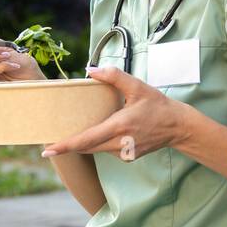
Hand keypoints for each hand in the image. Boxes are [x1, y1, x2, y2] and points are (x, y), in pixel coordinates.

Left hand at [40, 66, 186, 159]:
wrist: (178, 126)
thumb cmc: (158, 105)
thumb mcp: (138, 86)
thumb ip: (113, 76)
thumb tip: (90, 70)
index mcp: (119, 127)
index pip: (86, 140)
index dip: (65, 146)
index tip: (48, 150)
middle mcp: (120, 144)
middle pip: (87, 147)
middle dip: (69, 145)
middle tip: (52, 142)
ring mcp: (124, 153)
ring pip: (96, 149)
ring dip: (86, 141)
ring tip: (80, 131)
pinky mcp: (128, 157)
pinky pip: (107, 150)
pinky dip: (101, 142)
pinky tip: (108, 131)